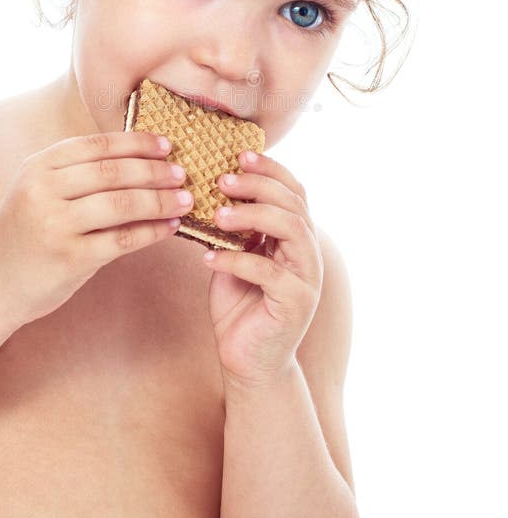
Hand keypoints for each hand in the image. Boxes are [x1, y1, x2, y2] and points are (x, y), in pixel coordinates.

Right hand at [0, 131, 192, 325]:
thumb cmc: (27, 233)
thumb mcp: (40, 191)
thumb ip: (78, 174)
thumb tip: (143, 158)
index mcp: (39, 167)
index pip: (97, 145)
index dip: (136, 143)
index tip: (167, 145)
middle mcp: (43, 191)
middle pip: (112, 172)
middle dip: (154, 170)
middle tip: (182, 173)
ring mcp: (55, 225)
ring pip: (121, 203)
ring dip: (160, 200)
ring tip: (184, 199)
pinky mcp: (70, 258)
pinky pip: (123, 239)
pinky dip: (152, 231)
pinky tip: (169, 227)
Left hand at [203, 150, 323, 389]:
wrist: (247, 361)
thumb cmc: (240, 305)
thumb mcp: (235, 256)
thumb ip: (236, 227)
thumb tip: (211, 188)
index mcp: (296, 237)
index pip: (293, 190)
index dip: (270, 170)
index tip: (240, 156)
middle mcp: (307, 252)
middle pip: (293, 203)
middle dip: (258, 186)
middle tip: (222, 181)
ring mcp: (307, 277)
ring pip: (291, 229)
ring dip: (253, 215)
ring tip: (218, 215)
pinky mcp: (295, 303)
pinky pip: (268, 271)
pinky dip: (236, 260)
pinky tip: (208, 260)